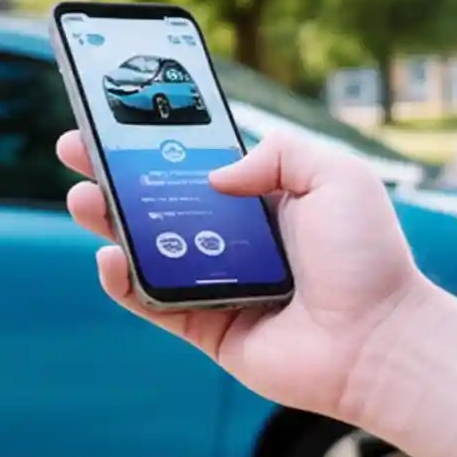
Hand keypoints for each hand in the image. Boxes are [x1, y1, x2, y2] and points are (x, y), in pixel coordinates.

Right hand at [56, 130, 432, 422]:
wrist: (380, 340)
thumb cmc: (367, 259)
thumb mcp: (337, 175)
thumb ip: (278, 153)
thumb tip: (215, 174)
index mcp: (259, 200)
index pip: (194, 163)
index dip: (155, 142)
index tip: (117, 117)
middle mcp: (231, 239)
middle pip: (157, 201)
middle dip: (112, 174)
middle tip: (76, 150)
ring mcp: (213, 283)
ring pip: (145, 248)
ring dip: (107, 221)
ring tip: (82, 198)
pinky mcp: (203, 326)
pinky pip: (150, 302)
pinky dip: (122, 281)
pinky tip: (108, 257)